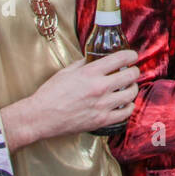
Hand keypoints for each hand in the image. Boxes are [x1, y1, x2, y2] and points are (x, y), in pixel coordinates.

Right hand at [2, 50, 139, 148]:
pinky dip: (128, 106)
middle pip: (131, 75)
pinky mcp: (102, 120)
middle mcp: (99, 87)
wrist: (40, 117)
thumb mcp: (66, 72)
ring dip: (132, 88)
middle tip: (132, 71)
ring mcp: (102, 105)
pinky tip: (125, 103)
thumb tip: (95, 59)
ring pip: (131, 94)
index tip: (132, 56)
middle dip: (134, 71)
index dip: (131, 55)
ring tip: (128, 87)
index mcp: (90, 73)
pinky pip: (125, 113)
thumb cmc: (50, 94)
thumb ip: (84, 64)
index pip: (120, 58)